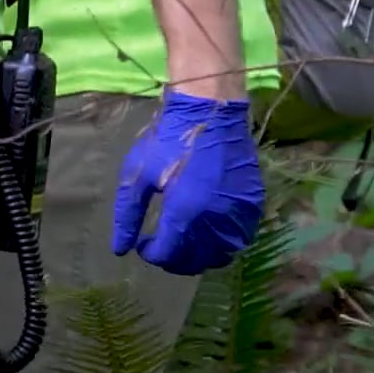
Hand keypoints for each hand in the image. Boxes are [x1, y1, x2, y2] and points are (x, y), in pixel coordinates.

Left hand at [110, 90, 262, 276]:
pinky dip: (222, 245)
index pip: (167, 254)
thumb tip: (119, 249)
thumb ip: (127, 215)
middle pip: (194, 261)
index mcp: (184, 211)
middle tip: (161, 247)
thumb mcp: (138, 175)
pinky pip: (240, 240)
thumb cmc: (168, 140)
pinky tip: (207, 234)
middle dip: (173, 260)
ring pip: (219, 255)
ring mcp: (238, 213)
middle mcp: (215, 218)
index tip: (143, 244)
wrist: (210, 111)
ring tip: (183, 243)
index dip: (151, 254)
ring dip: (198, 256)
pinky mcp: (254, 205)